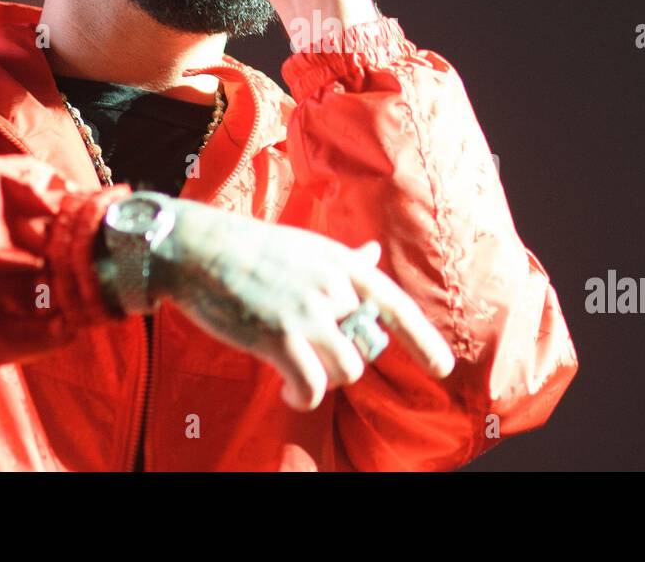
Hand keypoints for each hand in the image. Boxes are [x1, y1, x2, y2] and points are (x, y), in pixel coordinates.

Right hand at [147, 194, 455, 410]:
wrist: (200, 249)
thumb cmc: (254, 249)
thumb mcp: (309, 246)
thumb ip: (345, 259)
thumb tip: (374, 254)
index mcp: (343, 265)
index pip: (396, 306)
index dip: (423, 340)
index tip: (444, 368)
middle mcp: (333, 288)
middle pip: (363, 349)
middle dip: (341, 364)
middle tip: (312, 360)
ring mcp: (308, 312)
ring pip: (345, 370)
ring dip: (324, 382)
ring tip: (299, 377)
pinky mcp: (278, 336)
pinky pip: (310, 386)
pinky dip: (302, 398)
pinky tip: (287, 393)